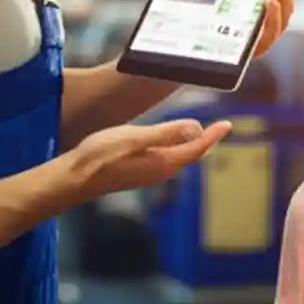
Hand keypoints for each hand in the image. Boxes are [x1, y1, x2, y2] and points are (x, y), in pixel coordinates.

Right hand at [67, 119, 232, 201]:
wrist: (75, 179)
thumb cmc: (101, 156)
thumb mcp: (135, 138)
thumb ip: (167, 133)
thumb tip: (198, 129)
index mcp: (164, 162)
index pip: (197, 148)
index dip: (213, 135)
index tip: (227, 124)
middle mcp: (160, 170)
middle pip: (191, 154)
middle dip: (207, 140)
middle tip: (221, 126)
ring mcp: (149, 173)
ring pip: (178, 156)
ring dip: (191, 144)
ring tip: (202, 130)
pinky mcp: (138, 171)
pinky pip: (166, 158)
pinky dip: (175, 146)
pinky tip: (170, 139)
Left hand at [153, 0, 296, 56]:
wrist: (162, 52)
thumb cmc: (175, 17)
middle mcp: (253, 18)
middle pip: (284, 1)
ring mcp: (252, 37)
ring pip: (282, 20)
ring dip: (283, 2)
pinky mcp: (247, 53)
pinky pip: (268, 40)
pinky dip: (272, 23)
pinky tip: (266, 7)